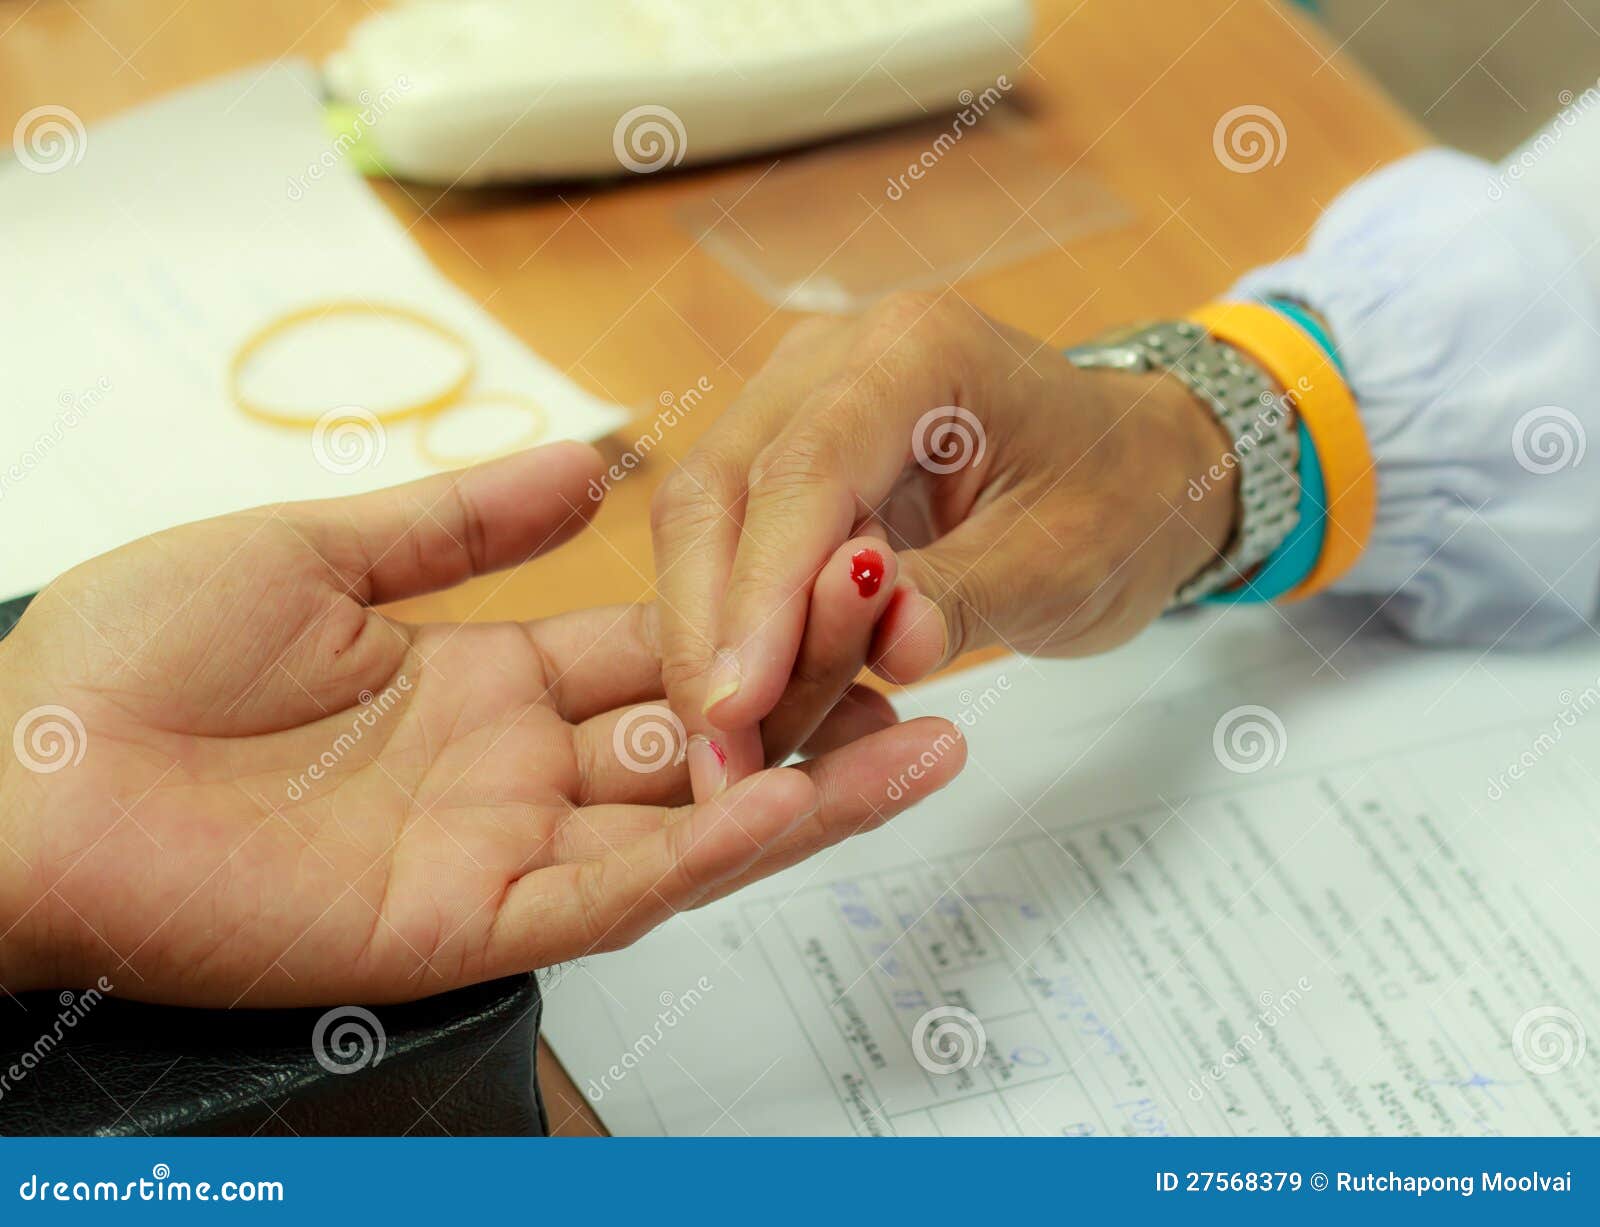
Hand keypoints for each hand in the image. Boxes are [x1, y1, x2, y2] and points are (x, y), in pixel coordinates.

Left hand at [0, 443, 963, 1005]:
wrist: (19, 782)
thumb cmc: (128, 664)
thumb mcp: (316, 553)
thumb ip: (462, 522)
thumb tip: (586, 463)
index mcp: (484, 684)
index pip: (655, 650)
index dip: (751, 621)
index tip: (842, 576)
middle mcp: (514, 773)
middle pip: (701, 741)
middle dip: (817, 707)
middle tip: (929, 659)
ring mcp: (501, 850)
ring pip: (690, 826)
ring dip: (811, 789)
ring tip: (930, 739)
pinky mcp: (468, 918)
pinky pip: (617, 889)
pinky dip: (712, 849)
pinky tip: (798, 798)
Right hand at [652, 292, 1238, 797]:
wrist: (1131, 472)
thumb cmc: (1114, 501)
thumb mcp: (1062, 564)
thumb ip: (961, 597)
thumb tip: (881, 645)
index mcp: (917, 351)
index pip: (803, 471)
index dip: (760, 594)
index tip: (736, 704)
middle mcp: (832, 359)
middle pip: (716, 491)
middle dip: (708, 631)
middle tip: (720, 756)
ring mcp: (794, 404)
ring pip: (702, 525)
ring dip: (712, 643)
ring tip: (744, 751)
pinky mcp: (779, 460)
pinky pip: (727, 549)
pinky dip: (737, 635)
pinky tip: (769, 707)